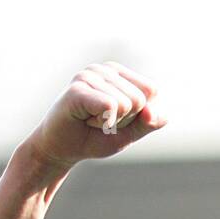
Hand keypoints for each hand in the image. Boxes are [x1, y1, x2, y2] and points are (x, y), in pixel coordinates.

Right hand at [23, 63, 164, 170]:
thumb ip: (148, 123)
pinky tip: (85, 119)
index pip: (151, 91)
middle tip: (101, 121)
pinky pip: (110, 106)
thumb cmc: (95, 137)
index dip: (138, 114)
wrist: (63, 149)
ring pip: (126, 104)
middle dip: (125, 120)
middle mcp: (103, 69)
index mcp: (118, 73)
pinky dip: (103, 123)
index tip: (116, 118)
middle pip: (140, 99)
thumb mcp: (130, 133)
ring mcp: (88, 76)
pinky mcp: (77, 89)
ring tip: (91, 120)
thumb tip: (157, 113)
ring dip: (111, 123)